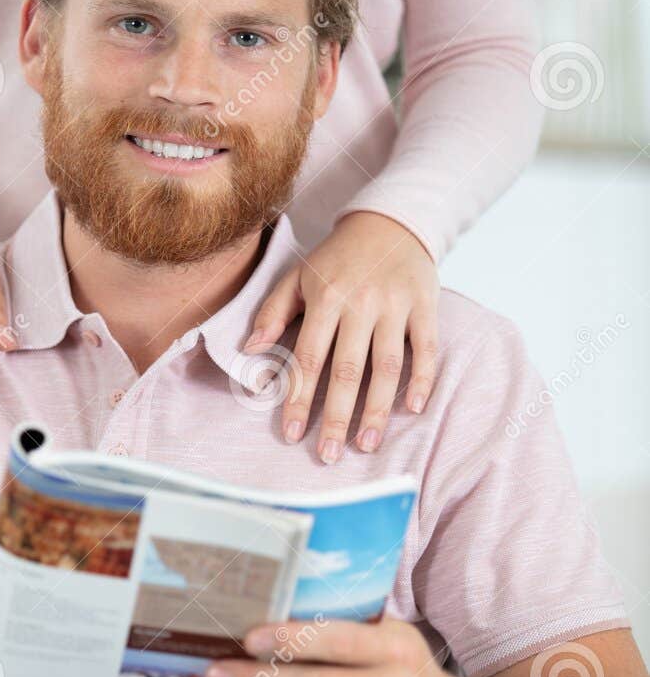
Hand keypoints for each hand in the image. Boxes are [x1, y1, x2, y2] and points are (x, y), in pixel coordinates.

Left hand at [245, 211, 438, 459]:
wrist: (391, 221)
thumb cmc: (337, 258)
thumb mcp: (298, 276)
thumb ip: (272, 311)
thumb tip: (250, 349)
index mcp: (325, 297)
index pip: (308, 359)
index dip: (300, 399)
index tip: (293, 435)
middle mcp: (361, 303)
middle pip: (348, 370)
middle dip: (337, 417)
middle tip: (329, 455)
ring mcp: (396, 305)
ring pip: (387, 366)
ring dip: (377, 409)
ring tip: (367, 444)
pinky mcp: (425, 305)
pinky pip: (426, 348)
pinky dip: (423, 379)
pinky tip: (411, 410)